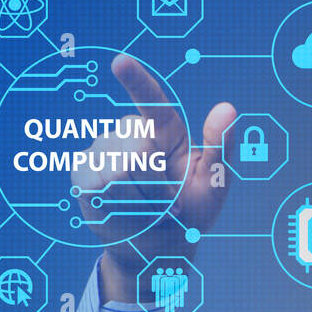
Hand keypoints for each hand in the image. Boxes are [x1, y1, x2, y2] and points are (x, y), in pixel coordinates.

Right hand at [72, 54, 235, 301]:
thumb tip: (228, 108)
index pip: (152, 100)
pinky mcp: (83, 172)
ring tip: (144, 205)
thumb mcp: (215, 183)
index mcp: (164, 130)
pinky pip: (94, 183)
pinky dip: (114, 204)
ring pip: (116, 172)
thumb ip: (222, 146)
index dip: (136, 79)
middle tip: (164, 199)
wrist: (159, 248)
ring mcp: (104, 151)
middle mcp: (131, 134)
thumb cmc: (192, 213)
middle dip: (155, 186)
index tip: (120, 62)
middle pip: (137, 152)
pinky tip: (119, 207)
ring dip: (137, 199)